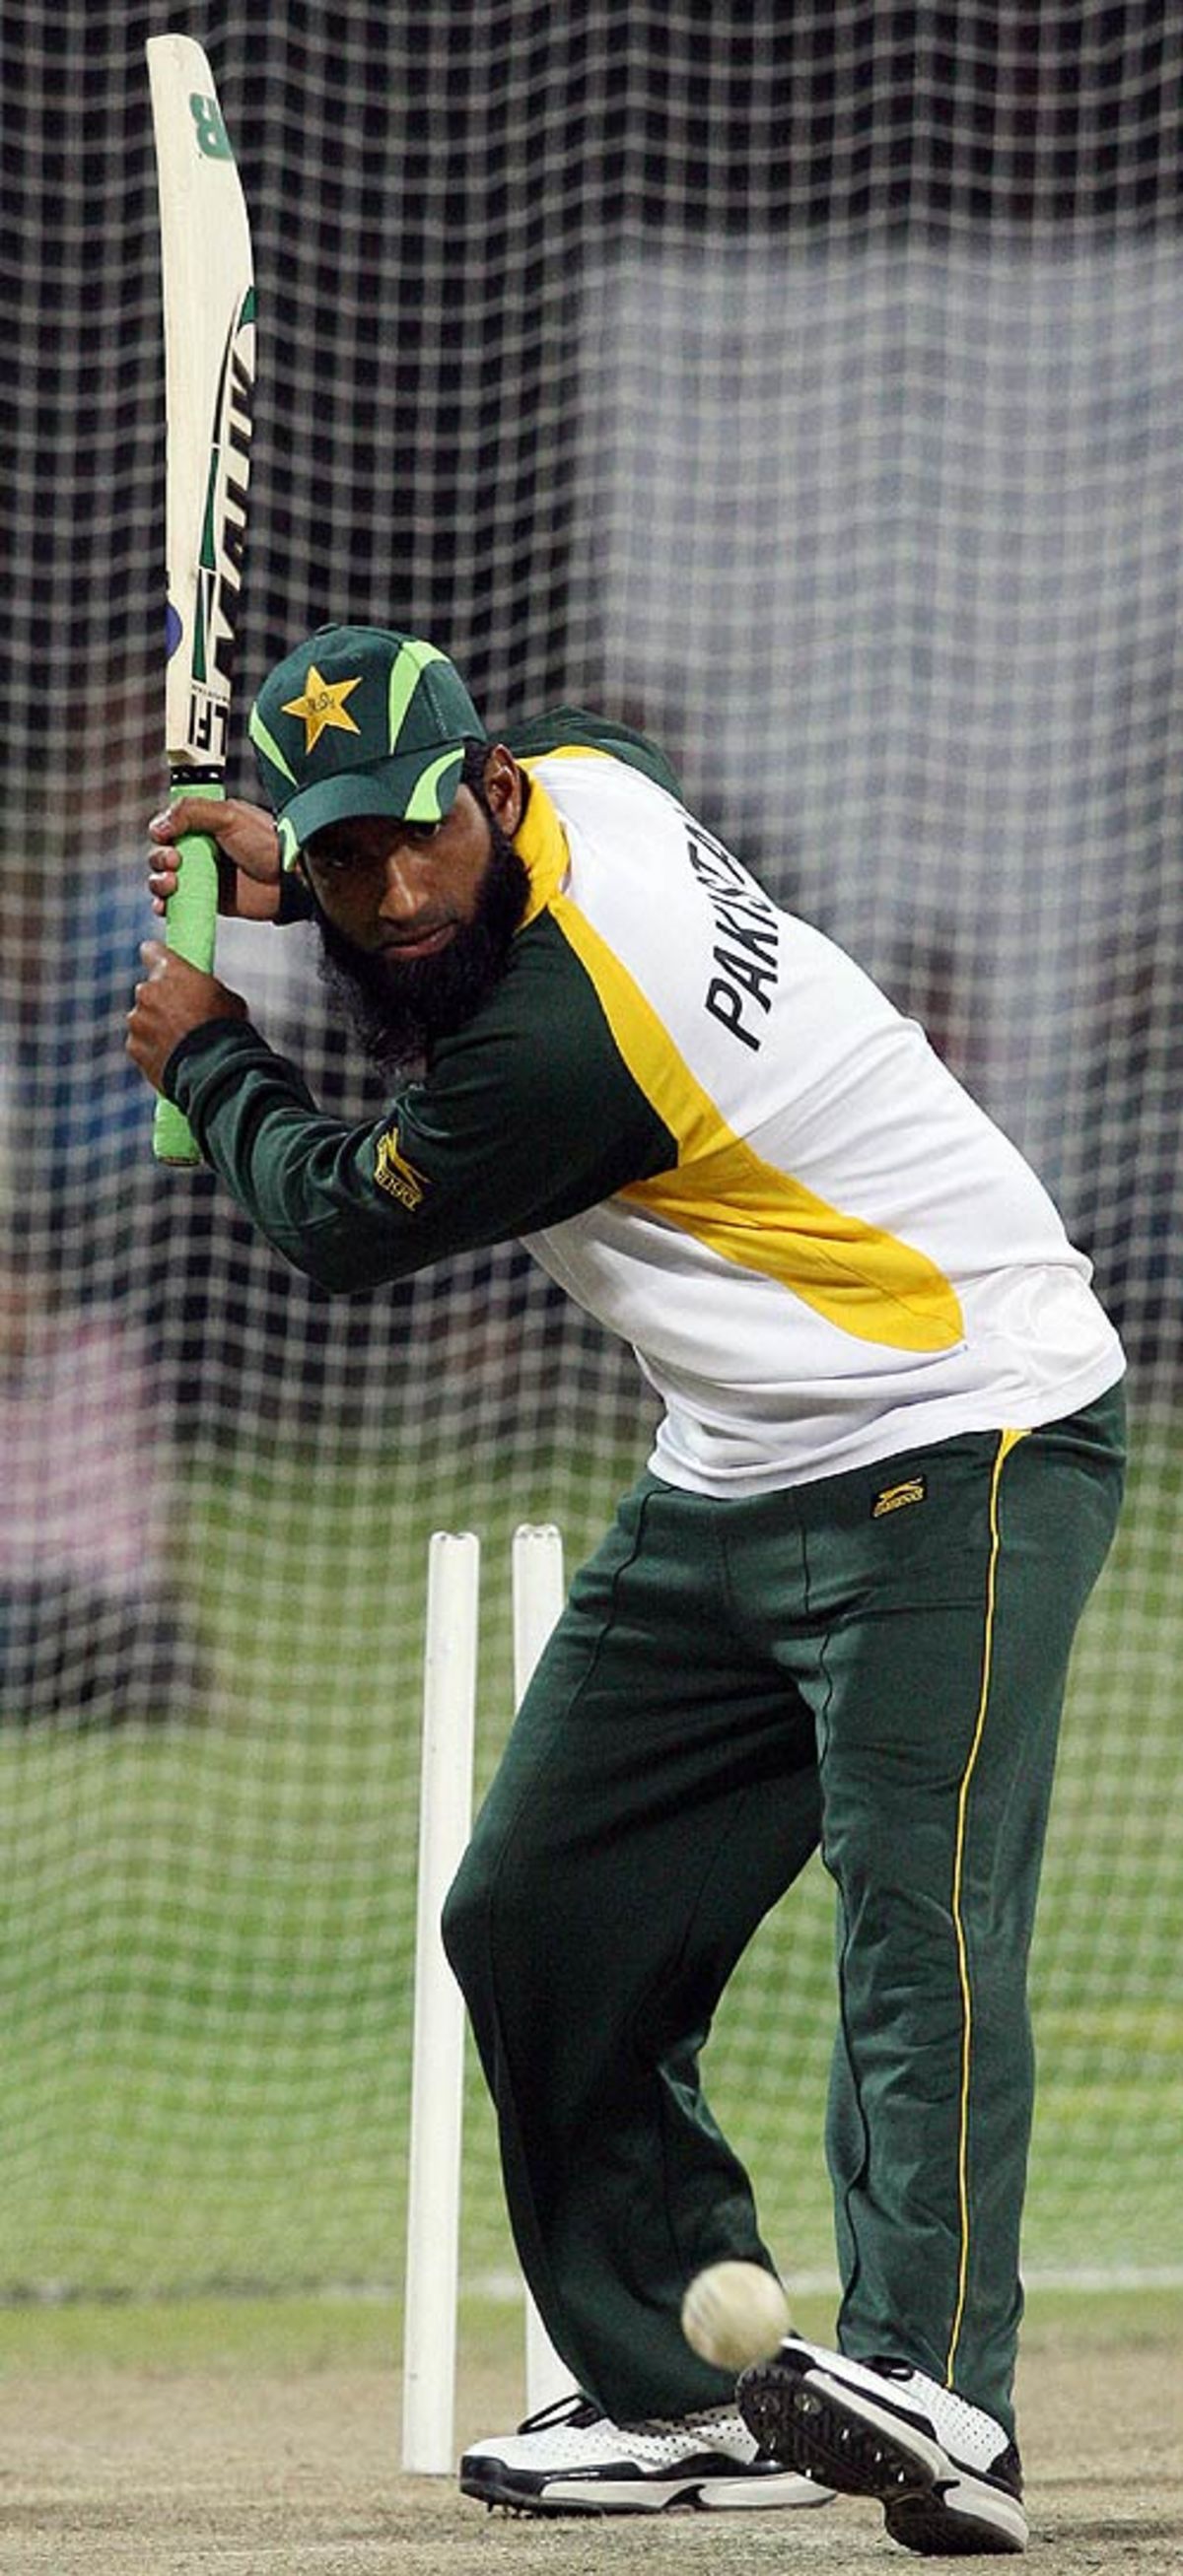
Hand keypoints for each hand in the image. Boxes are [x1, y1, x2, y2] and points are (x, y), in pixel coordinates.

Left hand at [127, 941, 248, 1093]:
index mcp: (171, 971)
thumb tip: (203, 997)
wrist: (216, 1069)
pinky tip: (175, 1060)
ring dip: (156, 1029)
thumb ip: (204, 991)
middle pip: (149, 992)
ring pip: (143, 1021)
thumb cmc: (227, 1030)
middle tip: (185, 1020)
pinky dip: (153, 1052)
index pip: (151, 951)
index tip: (159, 965)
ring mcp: (137, 1021)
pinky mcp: (134, 1048)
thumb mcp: (227, 998)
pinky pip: (141, 1046)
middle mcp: (147, 992)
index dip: (156, 958)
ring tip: (183, 1046)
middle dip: (162, 1003)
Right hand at [148, 797, 281, 921]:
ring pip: (162, 879)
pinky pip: (175, 904)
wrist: (288, 880)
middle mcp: (199, 849)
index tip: (165, 837)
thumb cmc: (266, 843)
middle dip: (160, 859)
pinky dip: (164, 905)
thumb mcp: (229, 815)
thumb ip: (192, 811)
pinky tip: (166, 905)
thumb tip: (158, 827)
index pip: (167, 825)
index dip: (161, 832)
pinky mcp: (205, 901)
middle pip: (160, 853)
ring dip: (159, 883)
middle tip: (176, 862)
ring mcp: (201, 876)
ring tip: (173, 884)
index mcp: (203, 824)